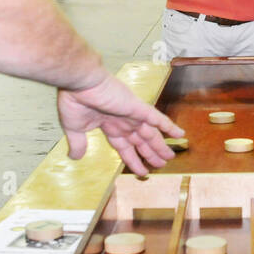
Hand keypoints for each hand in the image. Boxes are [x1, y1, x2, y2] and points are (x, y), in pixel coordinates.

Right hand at [56, 74, 183, 175]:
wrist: (80, 82)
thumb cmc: (74, 100)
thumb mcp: (73, 128)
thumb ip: (78, 143)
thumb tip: (74, 157)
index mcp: (109, 125)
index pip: (124, 147)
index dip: (133, 159)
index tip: (141, 172)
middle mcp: (122, 121)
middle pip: (141, 141)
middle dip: (150, 153)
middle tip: (162, 165)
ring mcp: (131, 114)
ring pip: (151, 134)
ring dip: (160, 146)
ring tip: (170, 157)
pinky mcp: (137, 107)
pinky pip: (157, 118)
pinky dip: (168, 126)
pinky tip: (179, 134)